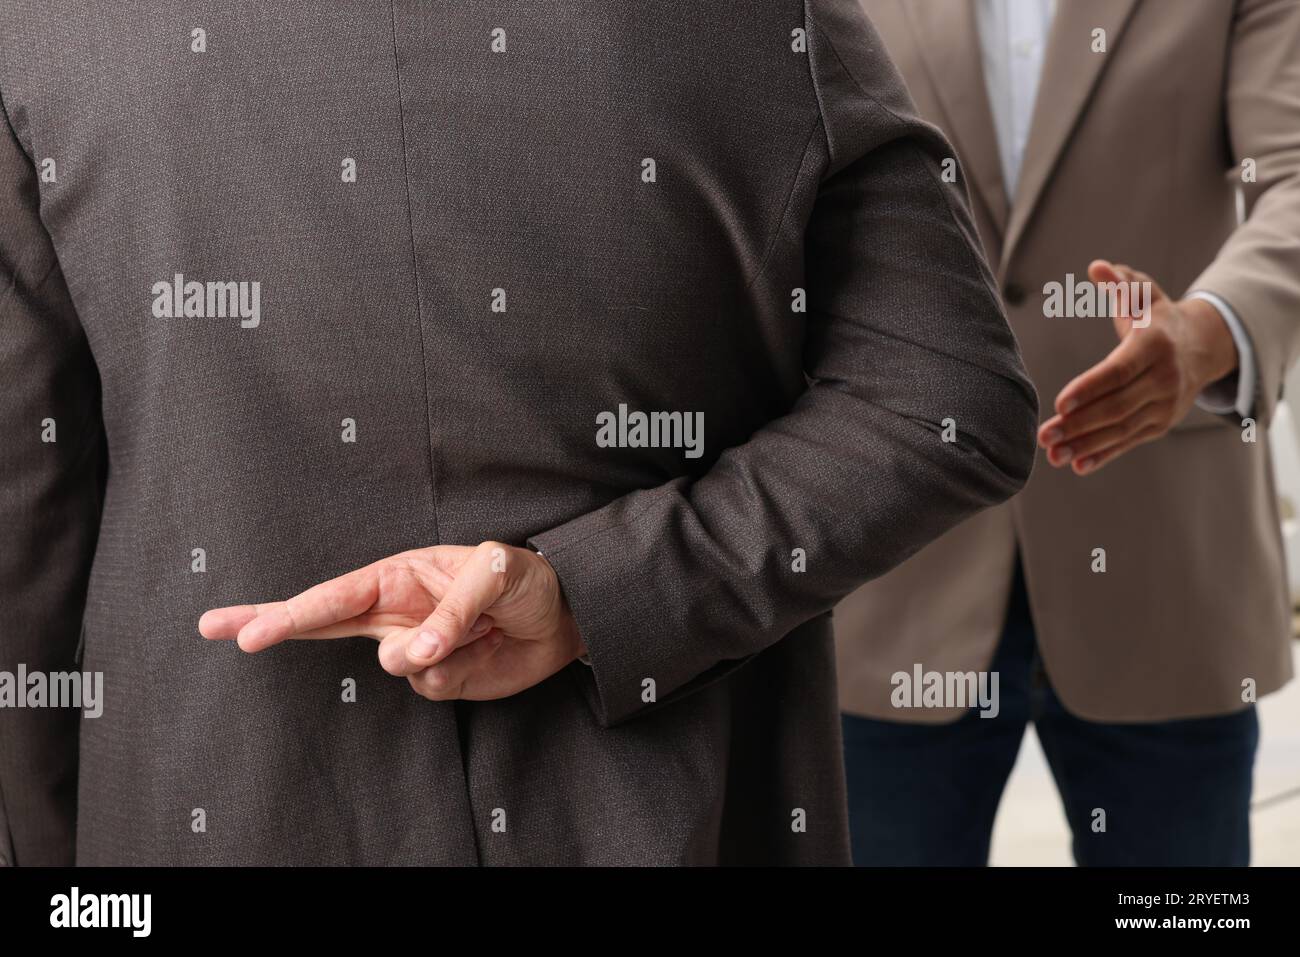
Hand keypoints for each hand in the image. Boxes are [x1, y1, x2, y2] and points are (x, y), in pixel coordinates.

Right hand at [198, 542, 585, 700]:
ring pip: (393, 665)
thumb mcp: (496, 574)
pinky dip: (456, 672)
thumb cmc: (524, 580)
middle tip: (222, 630)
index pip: (336, 594)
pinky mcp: (436, 677)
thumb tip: (415, 654)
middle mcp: (395, 611)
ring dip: (431, 652)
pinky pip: (429, 687)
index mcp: (399, 575)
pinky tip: (481, 650)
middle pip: (320, 622)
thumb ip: (452, 610)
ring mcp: (412, 647)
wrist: (561, 619)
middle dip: (273, 624)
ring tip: (474, 629)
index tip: (247, 632)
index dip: (291, 614)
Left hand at [1037, 260, 1237, 474]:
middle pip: (1116, 406)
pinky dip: (1102, 455)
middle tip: (1044, 434)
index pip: (1119, 371)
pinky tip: (1075, 465)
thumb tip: (1098, 267)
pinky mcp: (1160, 425)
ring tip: (1051, 453)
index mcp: (1155, 346)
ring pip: (1120, 429)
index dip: (1089, 388)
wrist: (1202, 348)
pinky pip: (1128, 443)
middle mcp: (1163, 379)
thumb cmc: (1157, 318)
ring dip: (1084, 444)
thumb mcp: (1144, 295)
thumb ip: (1120, 282)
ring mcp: (1164, 405)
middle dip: (1078, 423)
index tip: (1059, 403)